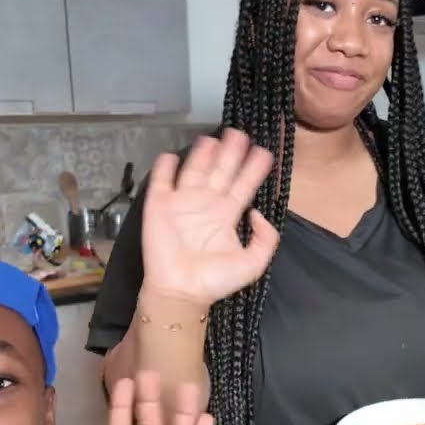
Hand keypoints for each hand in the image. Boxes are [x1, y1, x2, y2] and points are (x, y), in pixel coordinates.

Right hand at [141, 129, 278, 306]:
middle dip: (231, 152)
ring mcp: (183, 202)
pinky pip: (162, 181)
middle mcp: (207, 204)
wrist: (180, 292)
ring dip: (203, 154)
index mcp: (227, 215)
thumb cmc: (214, 280)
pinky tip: (171, 155)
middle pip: (221, 171)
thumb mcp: (253, 264)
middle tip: (239, 132)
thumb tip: (258, 212)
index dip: (253, 167)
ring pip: (195, 170)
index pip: (243, 184)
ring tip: (213, 138)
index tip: (263, 151)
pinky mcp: (159, 206)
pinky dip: (165, 167)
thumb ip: (265, 239)